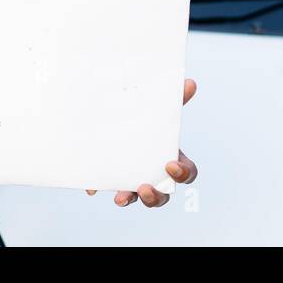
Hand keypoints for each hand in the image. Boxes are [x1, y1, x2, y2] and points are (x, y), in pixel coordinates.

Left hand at [86, 78, 197, 206]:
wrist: (116, 114)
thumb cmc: (146, 118)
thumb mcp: (158, 108)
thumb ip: (173, 99)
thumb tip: (189, 83)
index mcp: (170, 157)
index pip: (186, 173)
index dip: (182, 174)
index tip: (170, 166)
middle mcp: (154, 174)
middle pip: (162, 195)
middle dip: (155, 197)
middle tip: (144, 188)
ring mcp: (132, 178)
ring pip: (136, 197)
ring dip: (130, 199)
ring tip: (121, 197)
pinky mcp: (112, 177)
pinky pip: (107, 187)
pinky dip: (100, 187)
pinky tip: (93, 186)